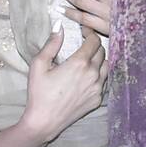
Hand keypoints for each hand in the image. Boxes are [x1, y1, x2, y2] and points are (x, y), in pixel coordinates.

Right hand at [23, 25, 106, 142]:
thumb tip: (59, 25)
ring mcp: (98, 87)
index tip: (84, 31)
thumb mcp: (39, 65)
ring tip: (88, 60)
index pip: (94, 41)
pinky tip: (87, 76)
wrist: (44, 121)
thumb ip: (51, 43)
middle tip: (84, 44)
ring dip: (99, 60)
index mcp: (80, 63)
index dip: (90, 33)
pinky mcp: (98, 99)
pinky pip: (103, 82)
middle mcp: (93, 74)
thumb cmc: (39, 92)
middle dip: (94, 45)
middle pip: (102, 51)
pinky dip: (98, 75)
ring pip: (106, 66)